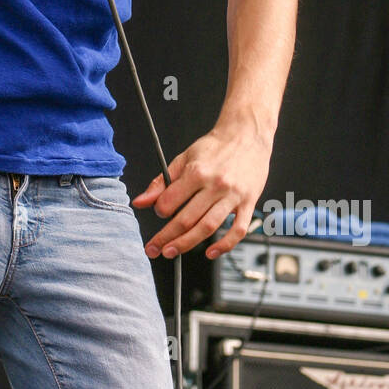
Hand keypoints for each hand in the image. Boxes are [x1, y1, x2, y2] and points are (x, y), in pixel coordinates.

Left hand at [130, 122, 271, 260]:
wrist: (247, 135)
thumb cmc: (215, 147)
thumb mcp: (184, 158)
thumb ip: (161, 182)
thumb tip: (140, 202)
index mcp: (197, 172)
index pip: (171, 201)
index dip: (160, 210)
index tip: (158, 212)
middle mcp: (216, 185)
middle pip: (187, 219)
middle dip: (166, 237)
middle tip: (155, 249)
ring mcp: (233, 196)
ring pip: (209, 227)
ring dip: (187, 243)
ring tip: (172, 252)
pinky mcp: (249, 202)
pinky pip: (238, 230)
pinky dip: (225, 245)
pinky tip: (211, 252)